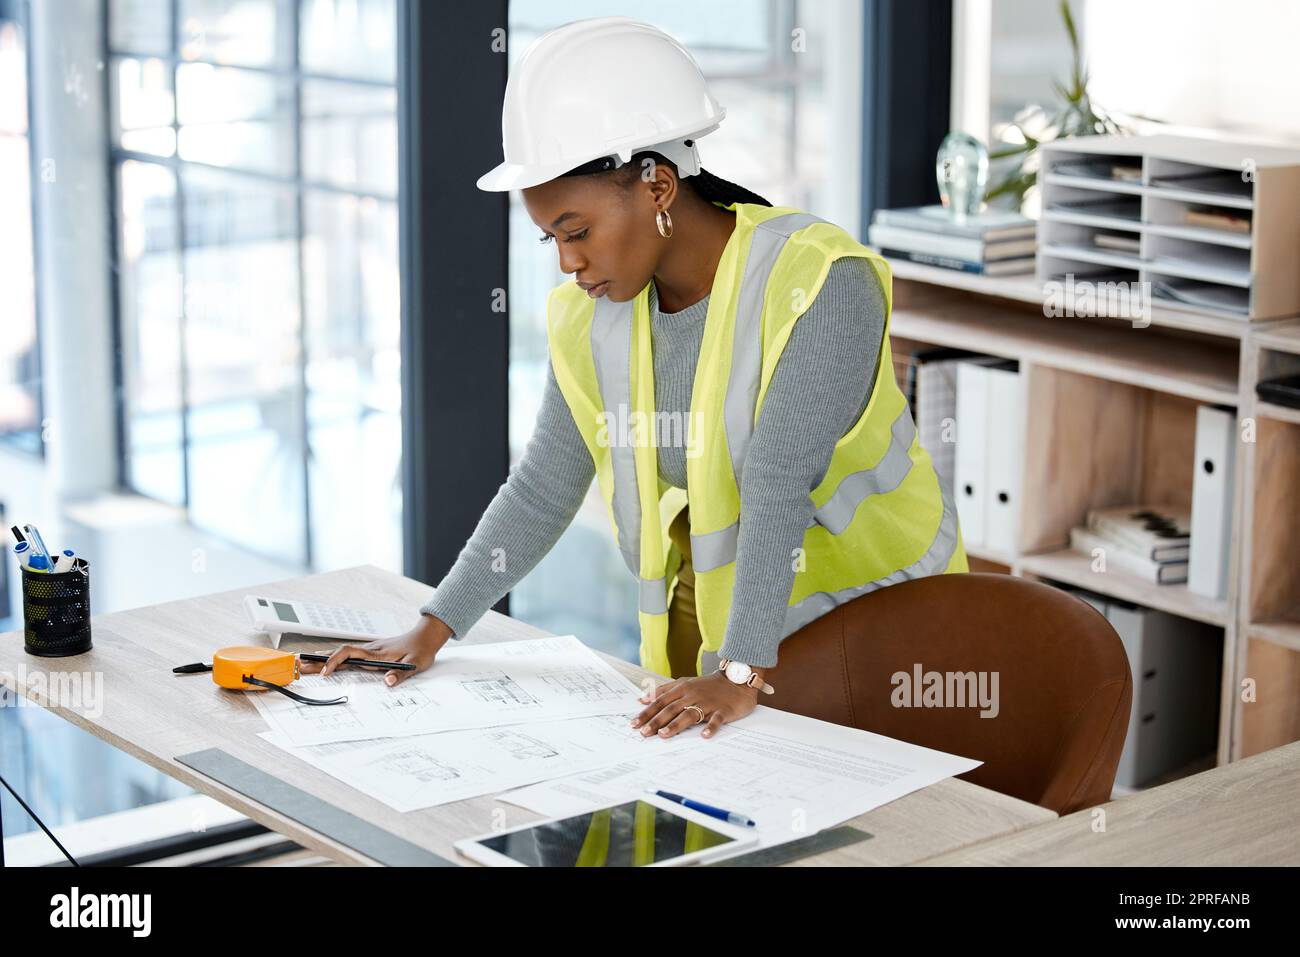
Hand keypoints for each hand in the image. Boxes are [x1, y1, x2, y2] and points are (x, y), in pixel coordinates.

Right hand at [299, 613, 452, 686]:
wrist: (426, 636)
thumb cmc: (421, 650)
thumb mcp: (415, 665)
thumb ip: (400, 674)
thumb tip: (386, 682)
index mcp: (377, 653)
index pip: (349, 653)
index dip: (334, 662)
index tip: (324, 673)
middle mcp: (369, 649)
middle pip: (338, 653)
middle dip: (318, 660)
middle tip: (297, 666)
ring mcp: (369, 649)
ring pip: (341, 653)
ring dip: (322, 659)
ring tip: (303, 664)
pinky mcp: (370, 652)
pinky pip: (347, 655)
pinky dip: (333, 659)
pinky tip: (324, 662)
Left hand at [630, 671, 761, 739]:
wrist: (737, 679)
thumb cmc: (708, 685)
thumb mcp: (684, 683)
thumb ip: (663, 690)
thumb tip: (642, 698)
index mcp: (682, 689)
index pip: (661, 701)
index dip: (647, 713)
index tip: (634, 724)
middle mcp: (693, 695)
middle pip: (671, 709)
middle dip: (656, 721)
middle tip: (644, 733)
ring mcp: (708, 703)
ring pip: (689, 714)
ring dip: (676, 725)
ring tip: (664, 735)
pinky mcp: (723, 710)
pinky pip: (716, 720)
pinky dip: (711, 728)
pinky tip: (704, 735)